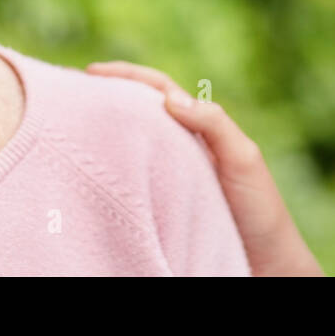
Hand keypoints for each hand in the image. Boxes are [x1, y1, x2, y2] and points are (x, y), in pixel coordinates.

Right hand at [85, 60, 323, 276]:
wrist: (267, 264)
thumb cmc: (260, 209)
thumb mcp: (243, 157)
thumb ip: (213, 122)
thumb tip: (169, 97)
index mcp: (197, 129)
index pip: (157, 90)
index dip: (126, 75)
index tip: (90, 71)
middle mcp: (180, 148)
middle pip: (137, 112)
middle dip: (104, 97)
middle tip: (67, 92)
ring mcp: (169, 178)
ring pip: (130, 146)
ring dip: (102, 133)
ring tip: (67, 128)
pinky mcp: (160, 208)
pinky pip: (129, 182)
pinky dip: (109, 171)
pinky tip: (88, 174)